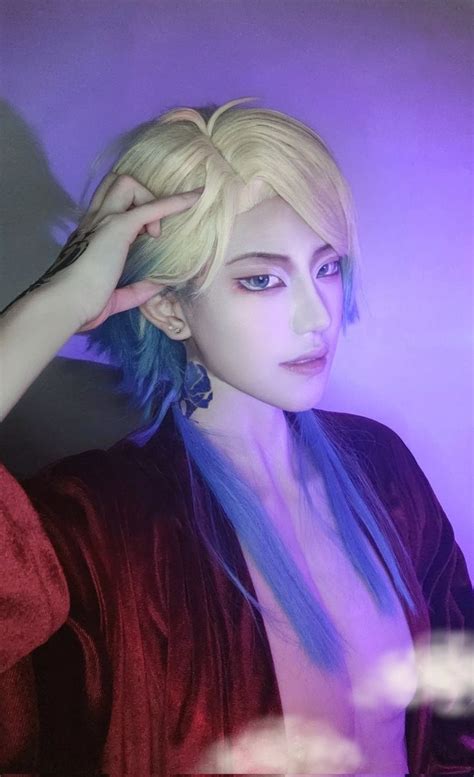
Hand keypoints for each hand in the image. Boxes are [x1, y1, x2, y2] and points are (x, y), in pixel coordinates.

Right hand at [2, 173, 202, 331]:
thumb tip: (160, 285)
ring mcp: (104, 220)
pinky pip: (151, 206)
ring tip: (154, 235)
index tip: (151, 229)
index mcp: (90, 235)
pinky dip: (175, 202)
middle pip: (114, 183)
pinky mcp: (118, 227)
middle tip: (149, 232)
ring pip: (126, 183)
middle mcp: (95, 221)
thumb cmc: (83, 304)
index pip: (109, 204)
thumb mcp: (116, 297)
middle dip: (138, 196)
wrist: (67, 303)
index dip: (132, 209)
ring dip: (148, 200)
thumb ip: (137, 290)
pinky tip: (195, 198)